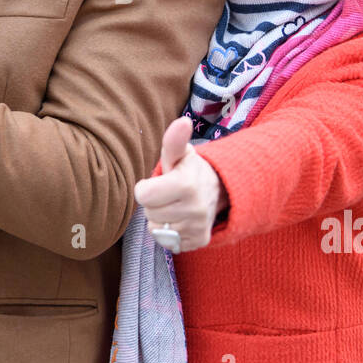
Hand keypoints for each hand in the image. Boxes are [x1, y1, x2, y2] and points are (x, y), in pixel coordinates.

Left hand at [134, 117, 228, 253]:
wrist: (218, 189)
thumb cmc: (189, 169)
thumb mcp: (180, 154)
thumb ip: (173, 141)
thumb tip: (182, 121)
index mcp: (187, 185)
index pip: (144, 196)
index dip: (146, 188)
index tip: (157, 182)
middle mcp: (195, 209)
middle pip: (149, 213)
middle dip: (154, 203)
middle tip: (168, 194)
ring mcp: (198, 227)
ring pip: (157, 229)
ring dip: (161, 218)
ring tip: (175, 205)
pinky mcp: (199, 241)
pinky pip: (167, 241)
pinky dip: (170, 232)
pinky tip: (181, 219)